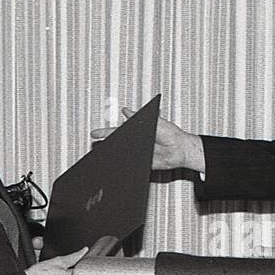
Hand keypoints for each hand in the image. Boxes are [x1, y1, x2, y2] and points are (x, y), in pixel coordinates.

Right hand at [89, 106, 204, 172]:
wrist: (180, 149)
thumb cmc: (171, 134)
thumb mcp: (155, 121)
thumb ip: (140, 117)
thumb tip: (126, 110)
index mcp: (138, 132)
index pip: (119, 131)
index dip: (106, 132)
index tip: (96, 133)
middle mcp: (137, 143)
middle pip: (118, 143)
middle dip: (106, 143)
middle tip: (94, 143)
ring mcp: (139, 153)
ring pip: (123, 154)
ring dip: (114, 154)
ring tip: (102, 154)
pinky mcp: (143, 163)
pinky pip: (132, 163)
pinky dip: (125, 163)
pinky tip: (118, 163)